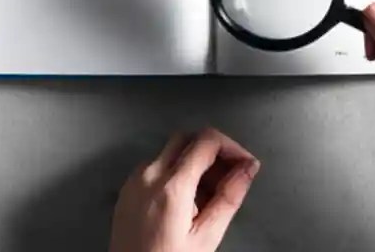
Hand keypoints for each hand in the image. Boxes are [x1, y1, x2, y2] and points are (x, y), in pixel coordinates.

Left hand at [109, 127, 259, 251]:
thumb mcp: (206, 237)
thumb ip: (229, 198)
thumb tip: (247, 168)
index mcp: (171, 188)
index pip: (206, 141)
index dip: (232, 147)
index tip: (244, 163)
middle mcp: (148, 177)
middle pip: (187, 138)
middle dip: (213, 150)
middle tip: (231, 175)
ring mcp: (133, 182)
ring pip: (171, 151)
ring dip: (195, 162)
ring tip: (209, 196)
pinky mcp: (127, 191)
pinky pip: (156, 166)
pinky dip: (176, 171)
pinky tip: (188, 200)